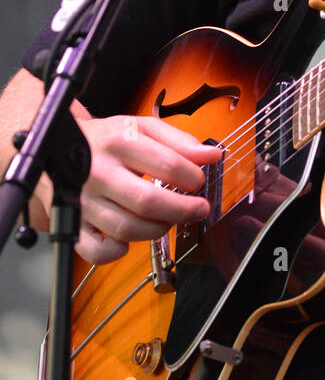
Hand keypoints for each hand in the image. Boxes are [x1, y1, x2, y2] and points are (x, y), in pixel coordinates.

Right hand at [75, 115, 223, 264]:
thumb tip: (212, 156)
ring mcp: (84, 200)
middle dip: (182, 210)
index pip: (168, 165)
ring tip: (168, 219)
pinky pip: (97, 250)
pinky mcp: (73, 223)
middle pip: (148, 201)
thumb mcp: (141, 127)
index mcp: (119, 142)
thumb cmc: (106, 140)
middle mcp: (99, 171)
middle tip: (198, 209)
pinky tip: (128, 239)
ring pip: (127, 228)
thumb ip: (179, 141)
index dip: (193, 177)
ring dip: (157, 229)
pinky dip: (118, 251)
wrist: (57, 147)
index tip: (198, 182)